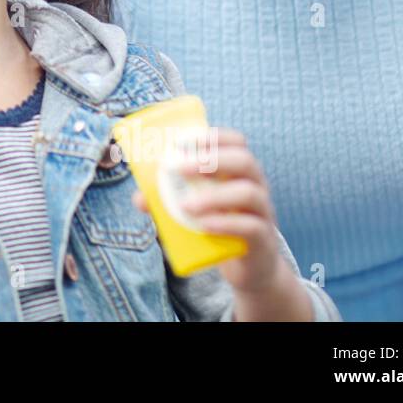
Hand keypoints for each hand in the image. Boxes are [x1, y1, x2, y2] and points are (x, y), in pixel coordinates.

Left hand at [130, 127, 289, 295]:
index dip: (214, 137)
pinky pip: (251, 226)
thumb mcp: (196, 209)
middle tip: (180, 168)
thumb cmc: (220, 225)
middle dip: (212, 160)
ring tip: (185, 205)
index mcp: (239, 171)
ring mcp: (263, 211)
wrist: (249, 265)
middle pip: (245, 161)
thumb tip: (139, 198)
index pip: (236, 142)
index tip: (184, 140)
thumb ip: (169, 201)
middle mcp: (256, 185)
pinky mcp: (263, 238)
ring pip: (249, 193)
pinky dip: (225, 224)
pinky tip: (203, 226)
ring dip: (214, 196)